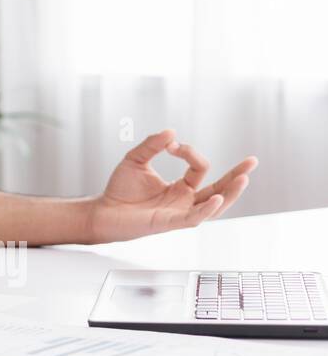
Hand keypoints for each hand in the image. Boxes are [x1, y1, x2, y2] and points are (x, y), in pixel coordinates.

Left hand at [86, 128, 257, 243]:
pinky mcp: (170, 222)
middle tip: (253, 161)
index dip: (188, 152)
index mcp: (180, 188)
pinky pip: (194, 217)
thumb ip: (152, 145)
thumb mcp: (136, 160)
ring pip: (214, 206)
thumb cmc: (119, 189)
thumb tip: (171, 133)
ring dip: (230, 193)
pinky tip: (216, 197)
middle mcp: (184, 201)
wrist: (103, 211)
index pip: (199, 168)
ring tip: (244, 178)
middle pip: (219, 189)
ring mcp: (180, 212)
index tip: (170, 145)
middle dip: (237, 175)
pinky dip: (206, 209)